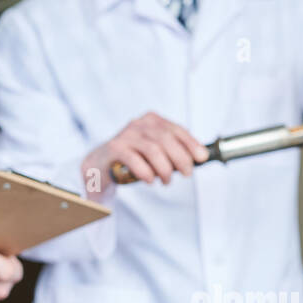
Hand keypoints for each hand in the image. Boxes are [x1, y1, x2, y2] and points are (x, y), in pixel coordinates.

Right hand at [82, 111, 208, 188]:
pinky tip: (150, 180)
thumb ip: (174, 152)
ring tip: (166, 181)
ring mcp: (126, 135)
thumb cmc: (133, 160)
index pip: (176, 129)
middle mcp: (139, 124)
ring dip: (164, 169)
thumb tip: (198, 158)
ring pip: (153, 149)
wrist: (100, 166)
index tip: (201, 158)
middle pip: (166, 139)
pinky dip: (146, 172)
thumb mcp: (155, 152)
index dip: (191, 143)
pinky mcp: (114, 148)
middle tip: (186, 174)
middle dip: (180, 158)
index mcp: (152, 121)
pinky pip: (134, 159)